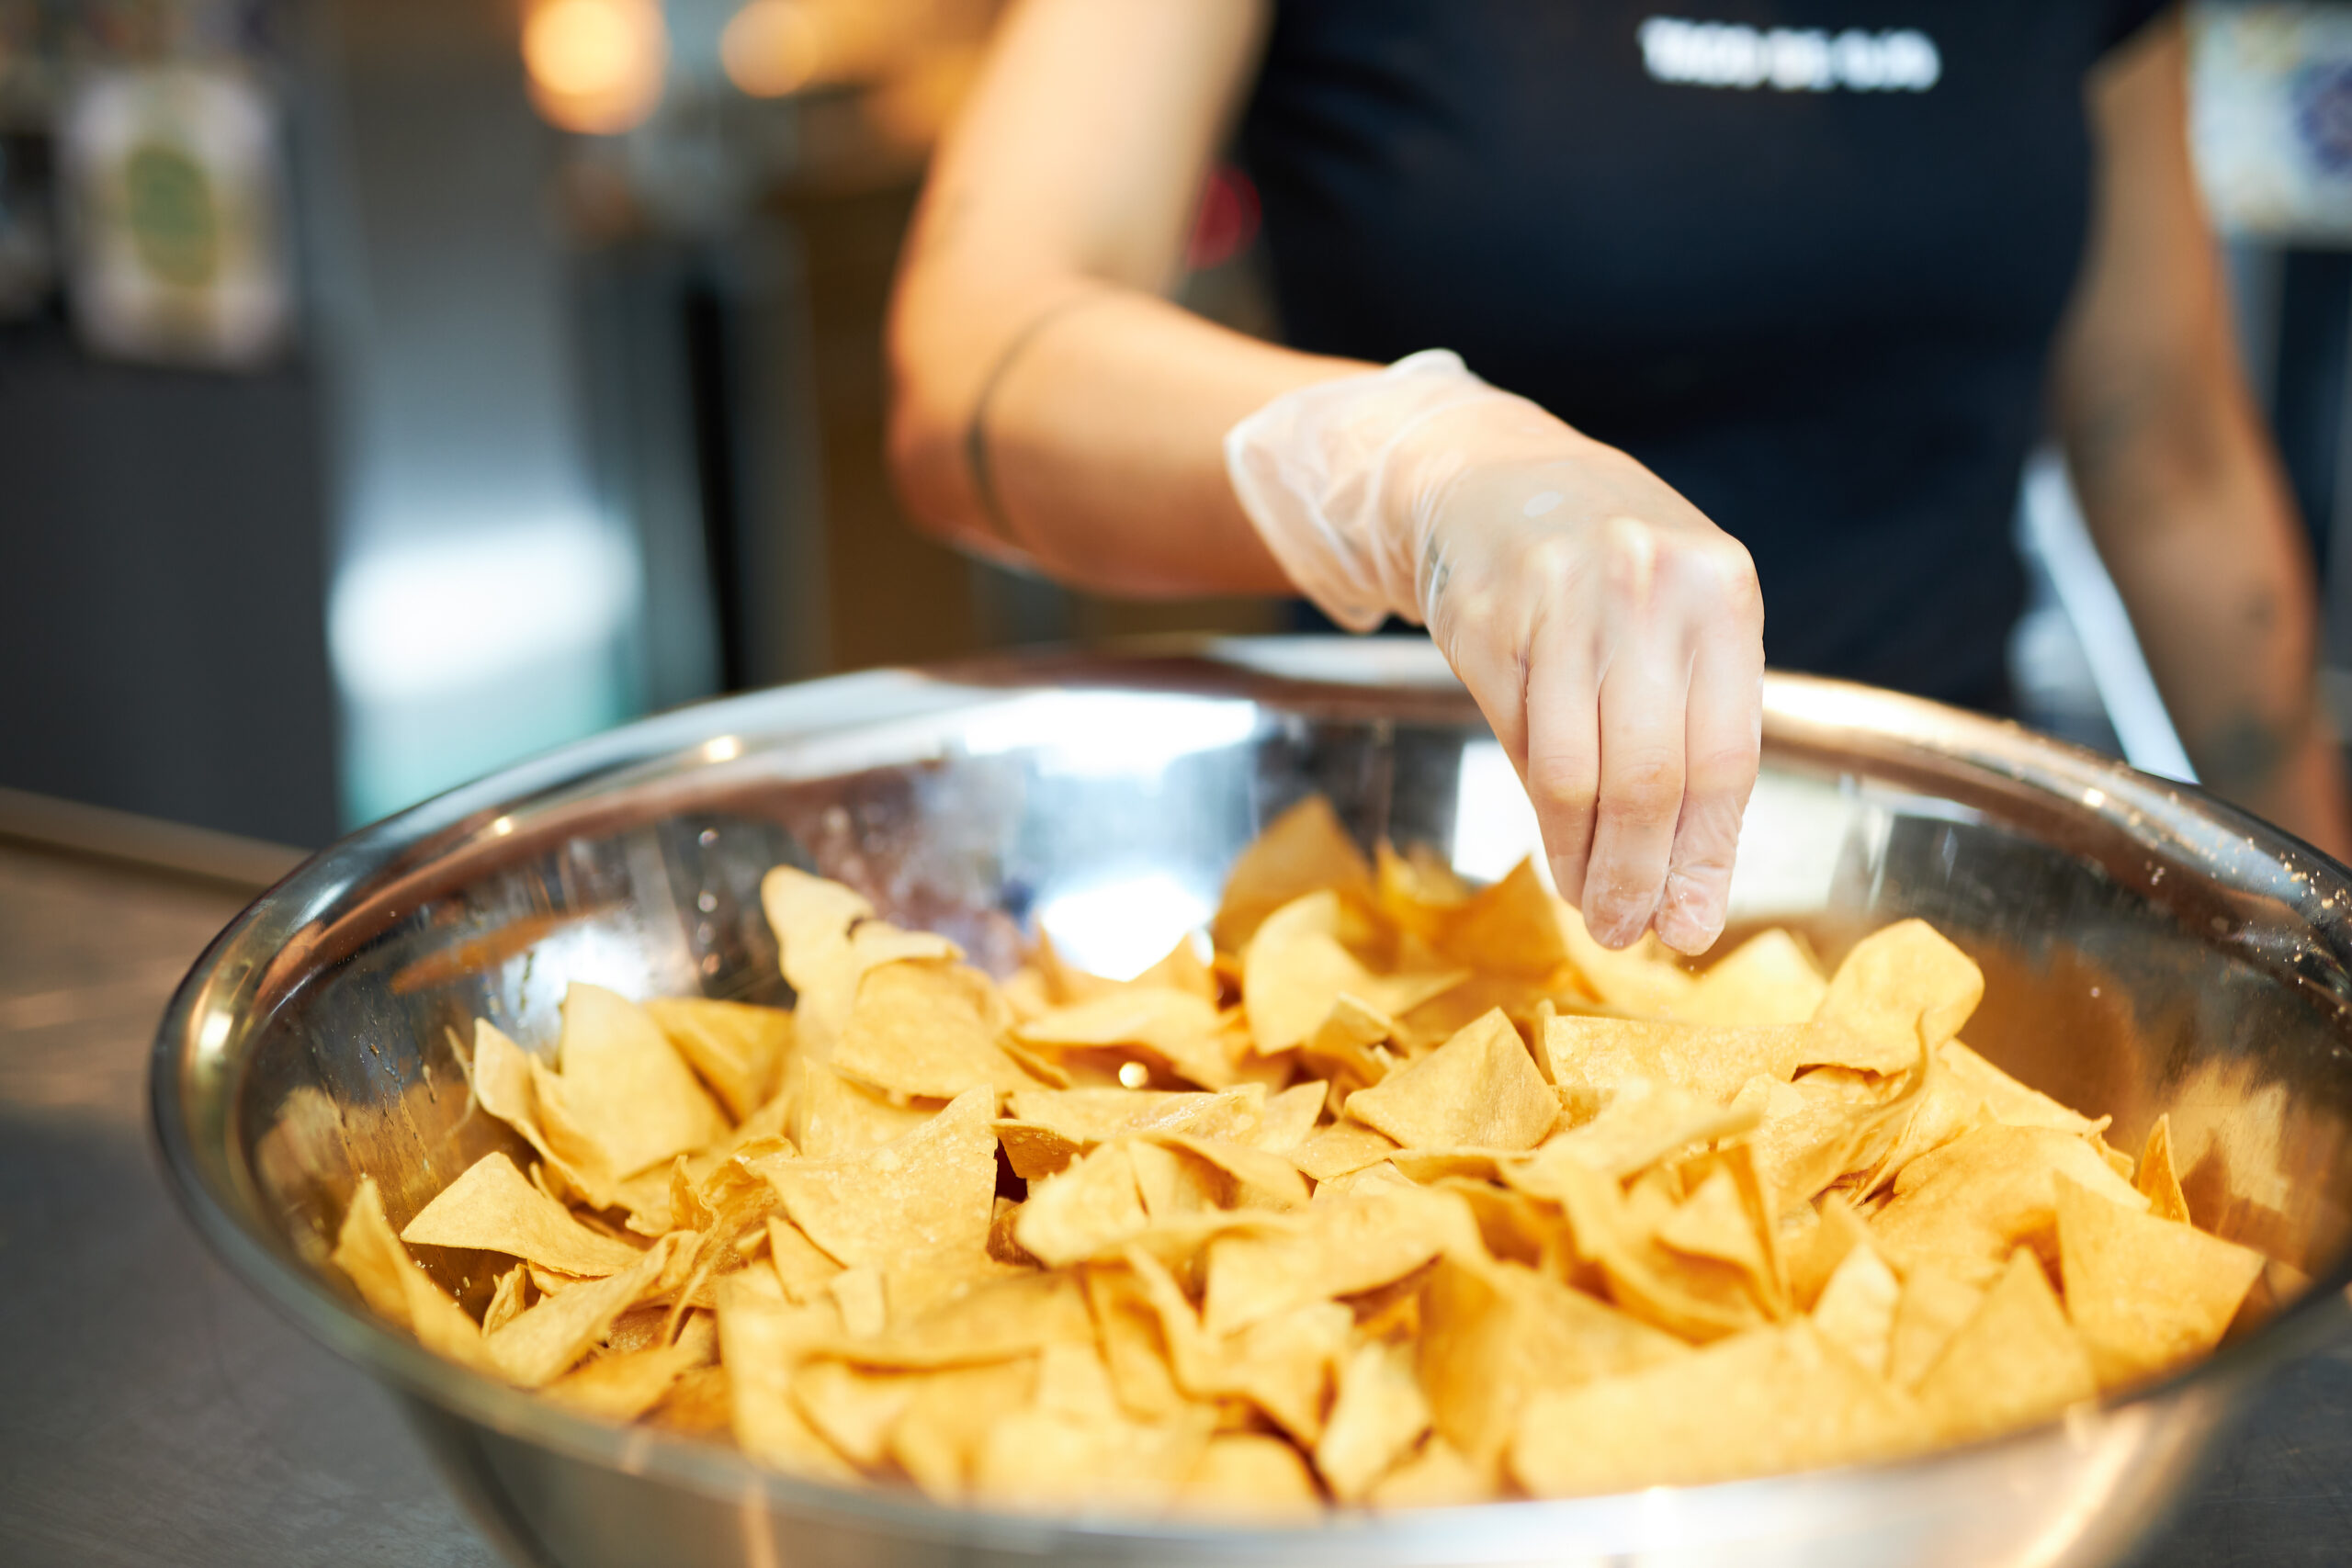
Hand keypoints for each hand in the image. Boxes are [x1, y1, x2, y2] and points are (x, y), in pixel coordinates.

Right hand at [1226, 352, 1763, 952]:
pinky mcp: (1487, 624)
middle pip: (1649, 776)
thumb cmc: (1610, 567)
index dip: (1708, 852)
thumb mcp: (1680, 612)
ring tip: (1594, 905)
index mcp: (1719, 589)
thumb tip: (1694, 878)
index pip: (1725, 753)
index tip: (1696, 921)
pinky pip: (1523, 747)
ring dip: (1586, 860)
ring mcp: (1559, 602)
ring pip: (1576, 775)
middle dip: (1641, 873)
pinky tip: (1558, 846)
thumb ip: (1697, 722)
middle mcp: (1644, 589)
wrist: (1494, 478)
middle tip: (1633, 931)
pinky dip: (1544, 817)